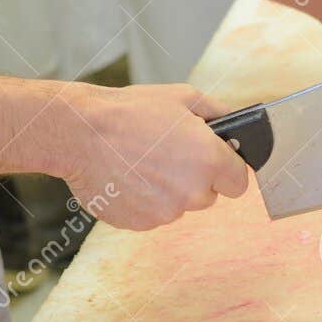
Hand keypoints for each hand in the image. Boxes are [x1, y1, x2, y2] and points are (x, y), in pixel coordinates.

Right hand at [63, 84, 247, 230]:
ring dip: (169, 189)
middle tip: (170, 153)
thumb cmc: (131, 111)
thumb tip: (236, 128)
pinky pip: (153, 214)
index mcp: (209, 161)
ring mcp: (165, 213)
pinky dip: (145, 199)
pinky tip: (129, 174)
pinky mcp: (140, 224)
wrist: (82, 133)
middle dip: (196, 178)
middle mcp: (192, 193)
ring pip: (179, 205)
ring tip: (143, 160)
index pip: (239, 183)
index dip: (226, 169)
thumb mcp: (183, 97)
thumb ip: (218, 115)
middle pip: (208, 196)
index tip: (214, 160)